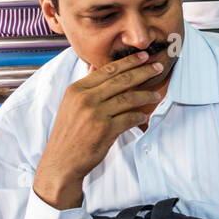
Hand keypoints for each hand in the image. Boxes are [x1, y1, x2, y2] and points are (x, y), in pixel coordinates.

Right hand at [33, 51, 164, 209]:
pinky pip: (129, 118)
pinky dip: (139, 116)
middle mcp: (85, 99)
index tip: (143, 57)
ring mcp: (95, 114)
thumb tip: (95, 67)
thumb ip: (86, 86)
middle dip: (143, 72)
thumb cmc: (68, 133)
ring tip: (156, 94)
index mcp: (76, 89)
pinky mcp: (105, 130)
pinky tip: (144, 116)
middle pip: (121, 80)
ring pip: (128, 98)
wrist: (61, 161)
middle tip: (158, 67)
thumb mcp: (70, 105)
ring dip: (145, 96)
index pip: (107, 70)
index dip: (128, 62)